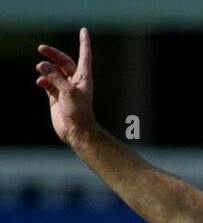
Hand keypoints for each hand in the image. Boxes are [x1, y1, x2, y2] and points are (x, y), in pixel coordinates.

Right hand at [36, 27, 95, 146]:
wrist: (76, 131)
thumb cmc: (78, 112)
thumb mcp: (67, 91)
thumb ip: (54, 76)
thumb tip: (41, 66)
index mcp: (83, 77)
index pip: (84, 55)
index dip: (84, 42)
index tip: (83, 30)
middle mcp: (75, 81)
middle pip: (63, 61)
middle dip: (52, 54)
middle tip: (41, 49)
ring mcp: (65, 88)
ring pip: (53, 72)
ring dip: (45, 69)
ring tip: (39, 69)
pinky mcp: (56, 96)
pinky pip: (47, 83)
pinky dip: (43, 80)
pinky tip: (40, 82)